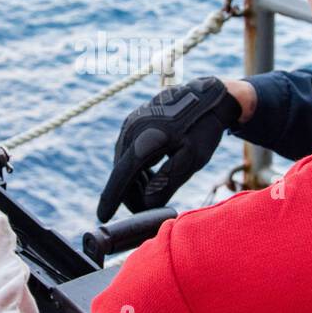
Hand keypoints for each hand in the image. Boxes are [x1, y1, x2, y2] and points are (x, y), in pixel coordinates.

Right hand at [96, 76, 242, 221]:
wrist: (209, 96)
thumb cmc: (203, 128)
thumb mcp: (191, 158)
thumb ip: (167, 181)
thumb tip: (146, 203)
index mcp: (144, 139)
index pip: (122, 176)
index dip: (111, 198)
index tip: (102, 217)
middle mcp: (131, 130)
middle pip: (122, 172)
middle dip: (131, 193)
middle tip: (150, 208)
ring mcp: (131, 123)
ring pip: (125, 162)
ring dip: (135, 181)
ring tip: (155, 190)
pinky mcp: (135, 121)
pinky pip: (130, 151)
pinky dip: (137, 167)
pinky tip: (153, 173)